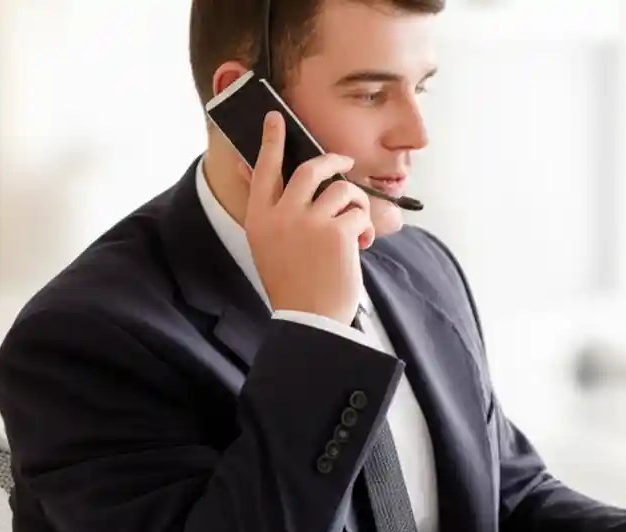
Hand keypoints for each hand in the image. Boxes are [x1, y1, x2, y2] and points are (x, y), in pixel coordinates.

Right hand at [244, 111, 374, 323]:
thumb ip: (274, 214)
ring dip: (356, 203)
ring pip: (341, 190)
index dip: (270, 141)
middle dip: (331, 161)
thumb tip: (277, 180)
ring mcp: (308, 222)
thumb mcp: (270, 246)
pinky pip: (358, 212)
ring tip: (357, 226)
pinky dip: (365, 227)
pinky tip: (362, 245)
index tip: (275, 119)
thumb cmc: (294, 285)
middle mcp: (281, 214)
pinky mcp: (336, 232)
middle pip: (309, 169)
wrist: (310, 319)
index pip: (263, 169)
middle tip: (345, 163)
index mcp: (259, 218)